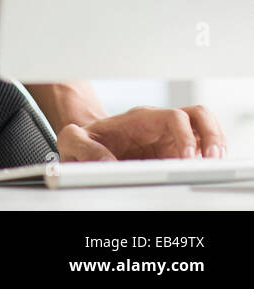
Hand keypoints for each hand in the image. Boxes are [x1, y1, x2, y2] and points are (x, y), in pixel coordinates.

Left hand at [56, 104, 226, 160]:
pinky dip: (207, 158)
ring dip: (215, 145)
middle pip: (199, 116)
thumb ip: (81, 146)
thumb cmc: (85, 141)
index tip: (185, 158)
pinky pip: (202, 149)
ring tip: (212, 166)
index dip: (185, 135)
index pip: (173, 116)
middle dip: (211, 136)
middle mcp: (160, 125)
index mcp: (140, 119)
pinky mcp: (175, 154)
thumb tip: (104, 162)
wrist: (88, 146)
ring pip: (206, 130)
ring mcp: (171, 139)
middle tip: (210, 160)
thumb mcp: (72, 140)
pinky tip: (201, 172)